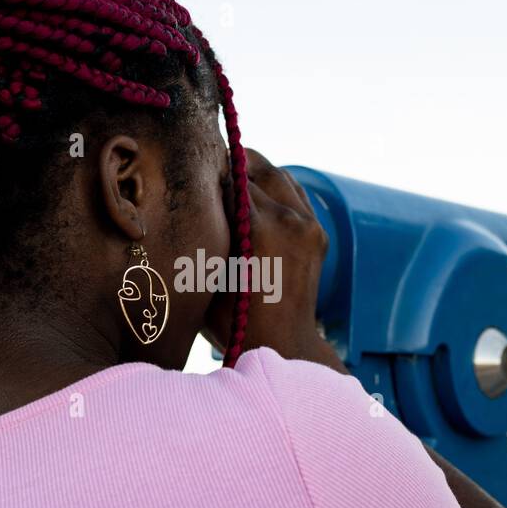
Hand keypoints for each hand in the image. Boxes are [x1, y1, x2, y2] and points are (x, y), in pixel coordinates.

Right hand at [202, 149, 344, 369]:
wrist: (282, 344)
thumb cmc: (234, 319)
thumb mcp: (208, 275)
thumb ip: (205, 234)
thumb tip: (189, 201)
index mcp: (261, 229)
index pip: (231, 178)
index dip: (209, 171)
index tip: (190, 168)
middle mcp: (290, 220)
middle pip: (257, 170)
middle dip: (232, 166)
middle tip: (207, 163)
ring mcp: (309, 225)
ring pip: (279, 177)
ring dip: (255, 172)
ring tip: (230, 172)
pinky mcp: (318, 232)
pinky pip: (295, 194)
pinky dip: (275, 187)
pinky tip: (255, 191)